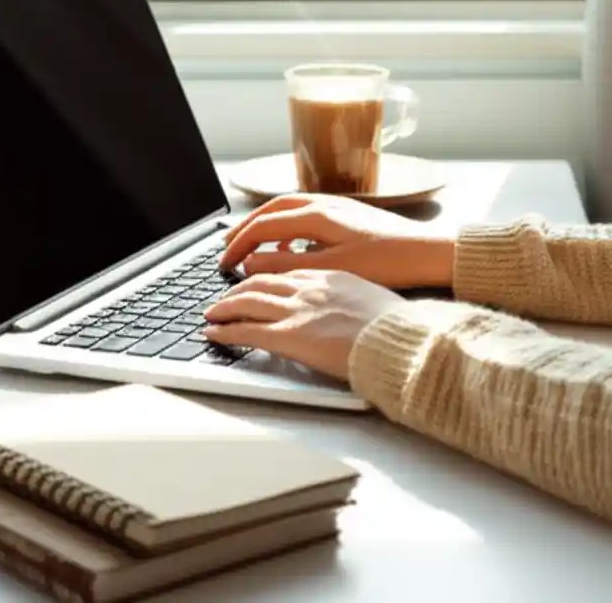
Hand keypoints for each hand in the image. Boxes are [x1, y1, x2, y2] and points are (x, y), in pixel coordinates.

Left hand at [203, 270, 403, 380]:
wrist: (399, 340)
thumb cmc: (396, 326)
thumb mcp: (372, 299)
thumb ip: (350, 298)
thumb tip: (346, 308)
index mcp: (329, 276)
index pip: (286, 272)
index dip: (265, 275)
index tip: (256, 280)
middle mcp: (307, 288)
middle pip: (260, 281)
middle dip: (237, 289)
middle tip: (224, 297)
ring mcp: (296, 311)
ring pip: (246, 302)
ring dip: (224, 307)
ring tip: (211, 313)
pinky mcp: (288, 337)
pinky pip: (246, 331)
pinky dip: (225, 330)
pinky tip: (213, 332)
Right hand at [219, 194, 454, 288]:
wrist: (428, 252)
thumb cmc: (387, 262)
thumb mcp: (331, 269)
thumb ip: (287, 265)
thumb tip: (252, 263)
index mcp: (316, 214)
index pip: (263, 225)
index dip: (239, 244)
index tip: (224, 263)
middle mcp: (323, 204)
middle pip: (271, 210)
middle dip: (245, 229)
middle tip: (227, 249)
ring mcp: (337, 207)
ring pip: (287, 210)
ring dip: (265, 228)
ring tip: (252, 249)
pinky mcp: (348, 216)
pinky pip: (305, 216)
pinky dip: (288, 231)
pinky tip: (291, 251)